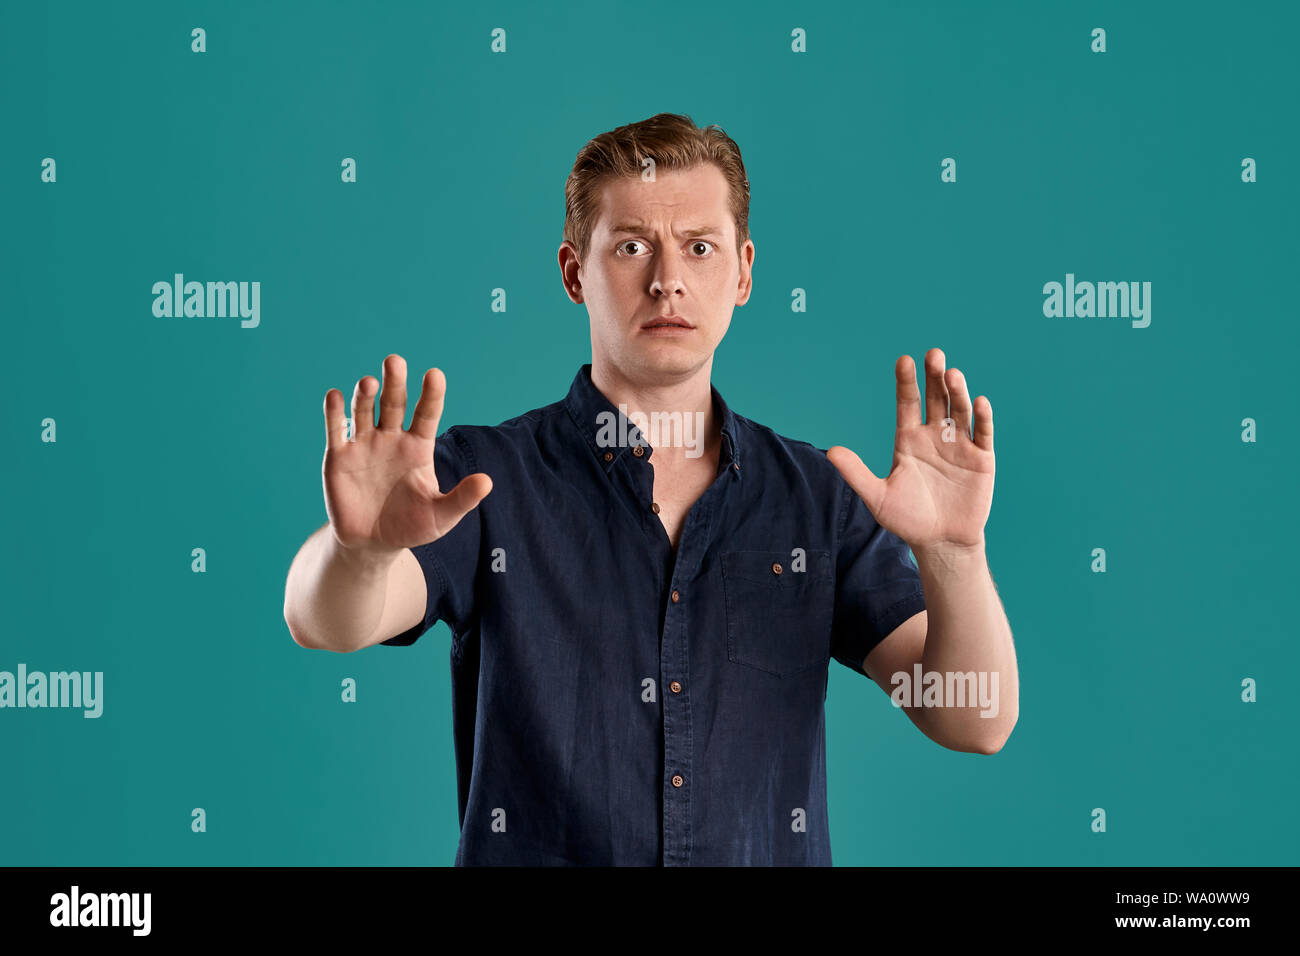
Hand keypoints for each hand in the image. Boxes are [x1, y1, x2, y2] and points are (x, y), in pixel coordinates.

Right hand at [322, 354, 490, 555]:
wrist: (372, 543)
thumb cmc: (412, 526)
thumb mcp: (441, 516)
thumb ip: (462, 499)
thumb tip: (487, 482)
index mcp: (419, 446)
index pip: (427, 414)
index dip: (431, 394)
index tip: (434, 374)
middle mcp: (391, 438)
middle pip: (394, 403)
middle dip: (394, 382)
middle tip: (395, 361)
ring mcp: (364, 444)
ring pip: (364, 410)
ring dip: (364, 395)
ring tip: (369, 383)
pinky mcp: (338, 456)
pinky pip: (336, 429)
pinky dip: (334, 412)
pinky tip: (335, 397)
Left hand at [828, 348, 993, 554]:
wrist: (941, 543)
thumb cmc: (908, 520)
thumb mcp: (878, 497)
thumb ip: (857, 473)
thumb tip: (830, 452)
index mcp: (908, 440)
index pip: (907, 404)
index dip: (906, 383)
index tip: (904, 361)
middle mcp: (935, 437)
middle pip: (935, 400)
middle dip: (934, 378)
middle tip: (933, 355)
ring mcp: (959, 446)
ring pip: (959, 411)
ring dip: (957, 392)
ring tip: (952, 374)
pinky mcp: (981, 459)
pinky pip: (983, 434)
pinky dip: (982, 418)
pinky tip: (978, 402)